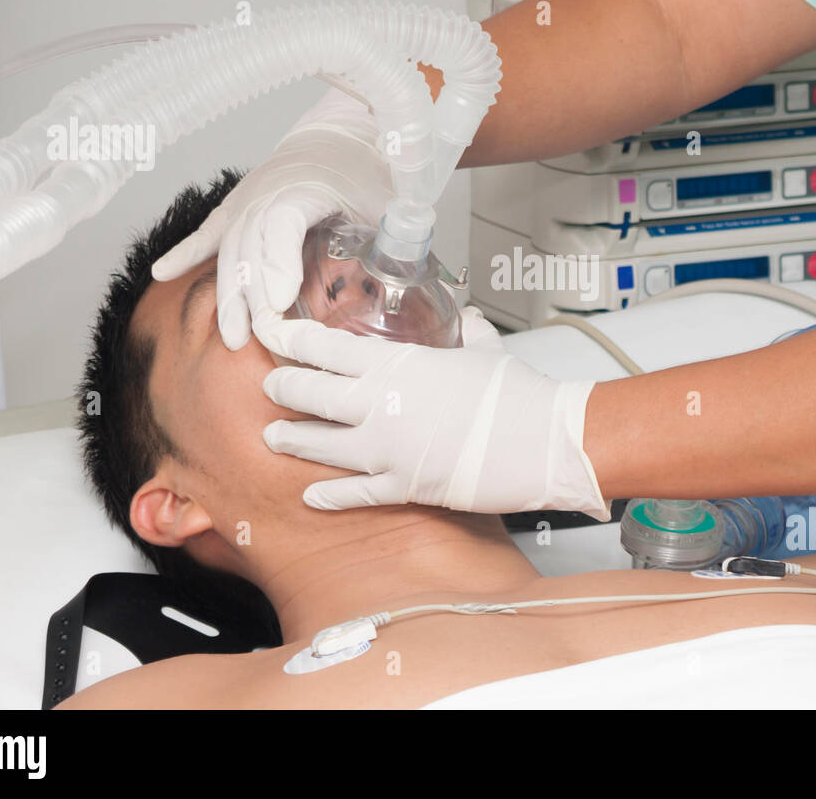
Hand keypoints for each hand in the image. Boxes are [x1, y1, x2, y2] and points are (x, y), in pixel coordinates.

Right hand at [151, 83, 393, 348]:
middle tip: (253, 337)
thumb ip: (392, 234)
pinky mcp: (242, 203)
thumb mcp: (388, 198)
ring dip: (228, 293)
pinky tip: (162, 272)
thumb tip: (402, 276)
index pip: (282, 225)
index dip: (277, 263)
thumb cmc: (371, 162)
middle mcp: (268, 190)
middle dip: (249, 295)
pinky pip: (210, 230)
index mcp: (305, 185)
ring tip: (231, 334)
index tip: (277, 302)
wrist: (348, 124)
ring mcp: (249, 197)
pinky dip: (186, 252)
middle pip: (250, 246)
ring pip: (230, 249)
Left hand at [258, 307, 608, 518]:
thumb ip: (465, 333)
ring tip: (275, 438)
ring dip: (291, 439)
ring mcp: (386, 448)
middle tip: (271, 388)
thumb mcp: (485, 350)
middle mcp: (379, 403)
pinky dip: (327, 495)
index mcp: (396, 363)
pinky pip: (350, 493)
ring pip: (316, 443)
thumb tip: (466, 318)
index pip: (322, 346)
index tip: (271, 334)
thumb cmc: (518, 394)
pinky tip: (310, 496)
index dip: (288, 339)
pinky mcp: (401, 486)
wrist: (544, 441)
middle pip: (305, 392)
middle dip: (281, 388)